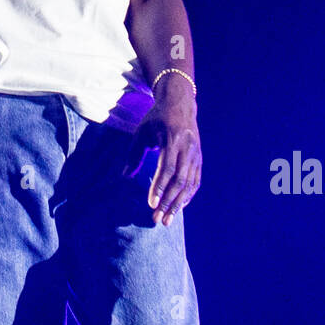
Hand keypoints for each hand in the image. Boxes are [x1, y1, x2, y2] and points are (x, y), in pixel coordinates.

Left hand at [122, 98, 201, 225]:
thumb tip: (125, 177)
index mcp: (172, 139)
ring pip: (189, 184)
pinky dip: (188, 196)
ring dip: (178, 204)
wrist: (180, 104)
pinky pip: (195, 181)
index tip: (151, 204)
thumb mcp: (141, 132)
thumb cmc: (156, 119)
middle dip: (169, 202)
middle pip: (180, 180)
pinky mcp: (199, 158)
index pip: (167, 168)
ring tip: (167, 220)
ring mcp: (196, 154)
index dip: (159, 187)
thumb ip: (134, 155)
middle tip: (158, 219)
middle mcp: (187, 148)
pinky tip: (179, 207)